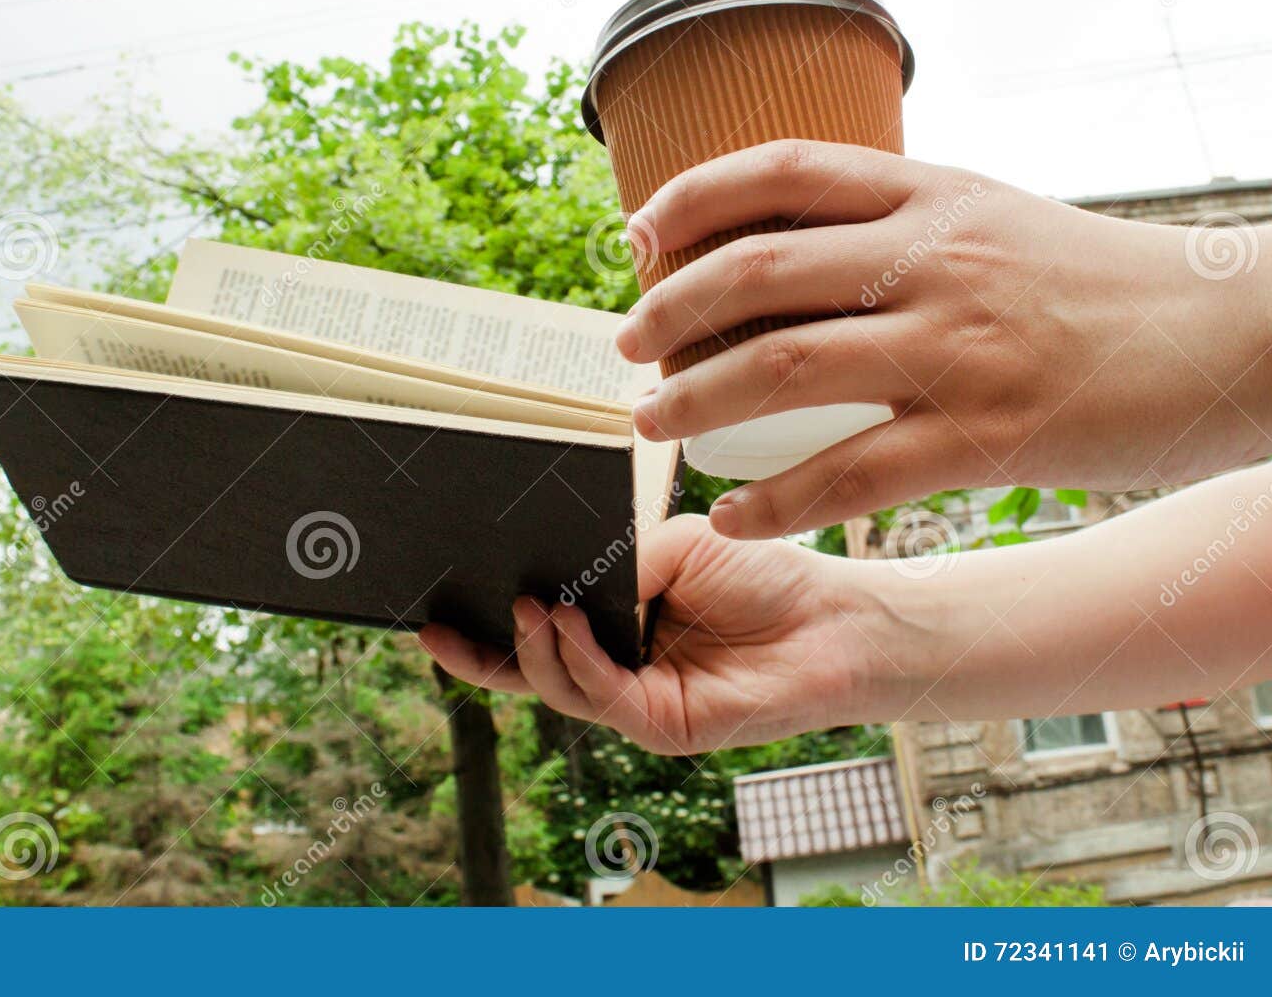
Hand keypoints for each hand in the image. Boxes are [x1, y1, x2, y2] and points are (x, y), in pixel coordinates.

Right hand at [419, 515, 892, 754]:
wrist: (834, 618)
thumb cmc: (762, 576)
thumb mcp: (673, 547)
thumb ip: (616, 563)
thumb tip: (561, 579)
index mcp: (612, 623)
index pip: (536, 629)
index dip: (484, 623)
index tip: (437, 604)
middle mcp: (615, 666)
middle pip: (528, 670)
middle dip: (478, 655)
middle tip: (438, 627)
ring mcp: (635, 700)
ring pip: (559, 686)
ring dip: (534, 648)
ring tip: (526, 604)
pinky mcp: (663, 724)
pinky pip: (603, 697)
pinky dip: (578, 661)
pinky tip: (564, 622)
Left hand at [613, 140, 1271, 537]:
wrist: (1227, 339)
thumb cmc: (1096, 283)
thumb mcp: (992, 217)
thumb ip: (894, 222)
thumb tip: (777, 241)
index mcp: (932, 194)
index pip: (778, 170)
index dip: (688, 197)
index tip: (638, 237)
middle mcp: (934, 258)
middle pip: (755, 271)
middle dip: (665, 312)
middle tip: (623, 350)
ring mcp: (957, 347)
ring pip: (781, 369)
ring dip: (693, 402)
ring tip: (652, 426)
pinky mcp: (986, 437)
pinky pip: (848, 474)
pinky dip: (774, 499)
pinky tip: (733, 516)